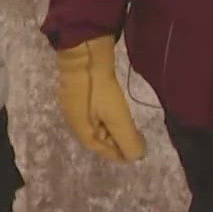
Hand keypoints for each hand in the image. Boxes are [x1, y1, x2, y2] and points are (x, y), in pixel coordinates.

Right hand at [55, 36, 145, 162]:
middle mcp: (75, 121)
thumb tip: (137, 157)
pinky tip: (116, 109)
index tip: (137, 152)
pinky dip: (107, 116)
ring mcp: (74, 105)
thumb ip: (128, 140)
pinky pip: (94, 112)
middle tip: (136, 138)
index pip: (101, 150)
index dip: (119, 153)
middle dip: (116, 142)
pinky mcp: (79, 92)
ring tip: (128, 124)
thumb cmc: (100, 89)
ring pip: (96, 125)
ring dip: (112, 128)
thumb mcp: (117, 118)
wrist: (84, 54)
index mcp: (81, 130)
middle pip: (97, 139)